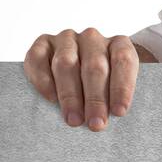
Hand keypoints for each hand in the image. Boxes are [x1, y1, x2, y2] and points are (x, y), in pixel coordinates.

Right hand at [24, 27, 142, 130]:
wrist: (85, 71)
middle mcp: (92, 38)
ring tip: (74, 119)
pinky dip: (44, 80)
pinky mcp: (42, 43)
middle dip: (95, 99)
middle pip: (94, 67)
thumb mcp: (120, 87)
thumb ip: (118, 98)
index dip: (122, 88)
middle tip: (95, 124)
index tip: (119, 112)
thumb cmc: (108, 84)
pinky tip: (51, 100)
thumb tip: (114, 117)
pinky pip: (38, 59)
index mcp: (119, 43)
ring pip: (66, 64)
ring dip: (70, 95)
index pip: (123, 61)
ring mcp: (66, 39)